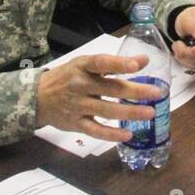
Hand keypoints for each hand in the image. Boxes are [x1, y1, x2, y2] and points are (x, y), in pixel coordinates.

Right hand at [36, 54, 161, 140]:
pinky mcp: (75, 124)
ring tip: (150, 113)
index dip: (119, 64)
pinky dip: (111, 134)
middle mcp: (79, 85)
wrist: (36, 97)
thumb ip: (113, 63)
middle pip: (110, 89)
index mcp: (82, 66)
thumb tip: (144, 60)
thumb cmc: (67, 77)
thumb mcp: (85, 64)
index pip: (101, 63)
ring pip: (107, 111)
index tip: (138, 65)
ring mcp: (77, 106)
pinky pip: (95, 131)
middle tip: (157, 93)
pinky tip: (127, 134)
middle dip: (135, 92)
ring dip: (130, 113)